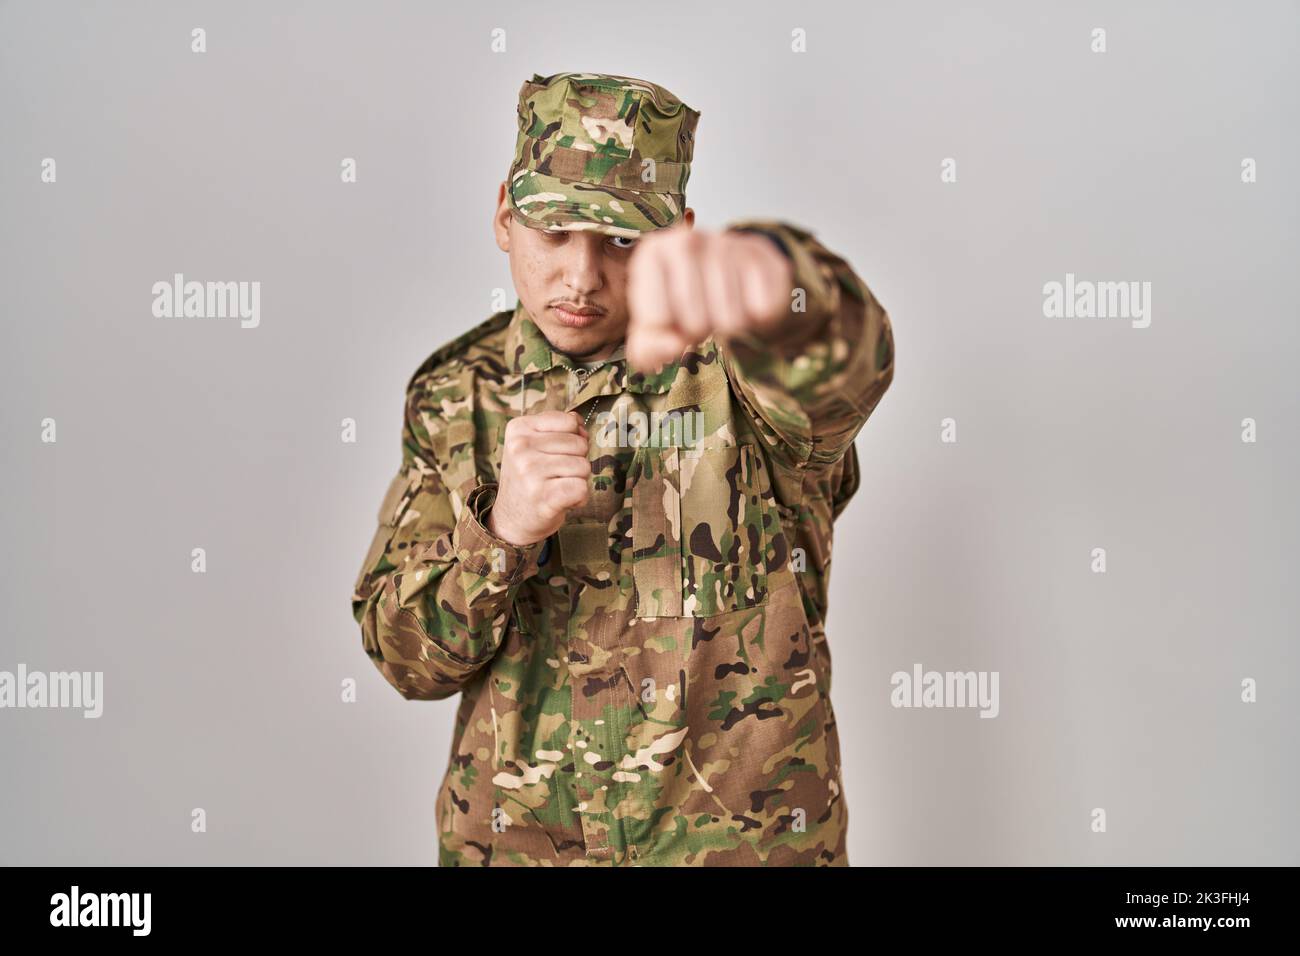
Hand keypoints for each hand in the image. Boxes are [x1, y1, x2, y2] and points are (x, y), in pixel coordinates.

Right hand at [487, 411, 590, 545]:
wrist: (510, 520)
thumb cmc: (529, 479)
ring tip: (557, 487)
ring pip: (584, 466)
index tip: (556, 453)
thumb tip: (581, 426)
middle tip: (555, 475)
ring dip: (577, 480)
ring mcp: (531, 472)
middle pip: (580, 444)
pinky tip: (562, 501)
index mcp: (518, 428)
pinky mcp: (544, 495)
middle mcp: (521, 447)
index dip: (572, 438)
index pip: (569, 421)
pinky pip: (582, 488)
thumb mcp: (533, 445)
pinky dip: (579, 498)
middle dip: (576, 461)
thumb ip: (559, 429)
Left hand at [625, 224, 794, 371]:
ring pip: (730, 320)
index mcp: (652, 253)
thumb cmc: (684, 306)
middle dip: (699, 332)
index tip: (670, 319)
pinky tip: (746, 299)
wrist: (728, 280)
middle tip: (701, 314)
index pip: (657, 320)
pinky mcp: (761, 254)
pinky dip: (757, 317)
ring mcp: (726, 242)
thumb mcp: (656, 332)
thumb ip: (649, 349)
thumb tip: (672, 346)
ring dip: (729, 326)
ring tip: (722, 306)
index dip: (668, 333)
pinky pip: (761, 310)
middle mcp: (687, 240)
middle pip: (695, 322)